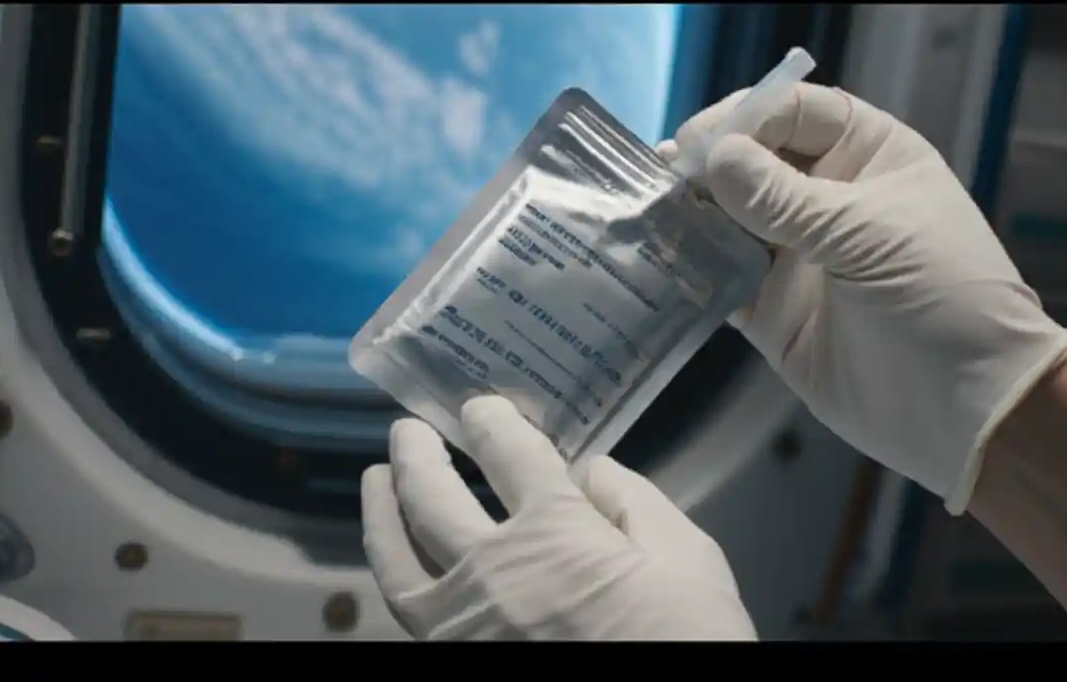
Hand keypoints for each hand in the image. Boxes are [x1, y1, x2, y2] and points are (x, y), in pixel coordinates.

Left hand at [360, 395, 756, 639]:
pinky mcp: (453, 656)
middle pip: (433, 492)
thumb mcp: (688, 557)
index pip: (509, 452)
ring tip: (377, 479)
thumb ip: (634, 501)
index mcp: (555, 529)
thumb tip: (591, 473)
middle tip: (409, 430)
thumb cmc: (689, 637)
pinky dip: (393, 571)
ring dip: (382, 509)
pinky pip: (405, 610)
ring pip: (398, 555)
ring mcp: (463, 621)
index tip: (481, 410)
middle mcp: (493, 567)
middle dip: (418, 453)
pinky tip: (398, 557)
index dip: (491, 422)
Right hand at [658, 83, 1066, 513]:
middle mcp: (830, 200)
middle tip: (666, 177)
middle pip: (754, 161)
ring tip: (649, 213)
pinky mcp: (775, 312)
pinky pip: (723, 278)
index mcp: (870, 158)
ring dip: (693, 215)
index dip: (748, 118)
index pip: (797, 113)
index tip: (703, 143)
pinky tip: (661, 261)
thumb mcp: (866, 235)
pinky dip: (694, 269)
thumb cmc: (942, 298)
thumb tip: (714, 158)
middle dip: (709, 165)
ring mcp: (800, 257)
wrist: (969, 407)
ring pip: (730, 219)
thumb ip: (783, 198)